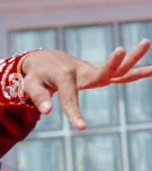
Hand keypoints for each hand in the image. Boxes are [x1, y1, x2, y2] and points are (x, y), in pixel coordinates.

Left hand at [19, 39, 151, 129]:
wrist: (44, 61)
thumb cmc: (36, 75)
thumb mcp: (30, 85)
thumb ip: (38, 97)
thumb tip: (47, 111)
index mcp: (64, 75)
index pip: (69, 96)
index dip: (74, 112)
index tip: (81, 127)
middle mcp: (81, 71)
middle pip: (101, 69)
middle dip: (111, 62)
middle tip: (120, 49)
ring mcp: (92, 71)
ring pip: (116, 68)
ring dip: (132, 57)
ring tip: (147, 42)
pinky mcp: (98, 73)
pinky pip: (118, 74)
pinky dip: (135, 71)